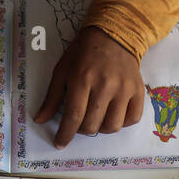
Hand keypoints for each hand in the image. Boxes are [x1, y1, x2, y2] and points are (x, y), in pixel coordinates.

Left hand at [35, 26, 143, 148]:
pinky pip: (132, 119)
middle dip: (81, 130)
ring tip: (96, 118)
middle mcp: (105, 85)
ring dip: (100, 129)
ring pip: (112, 126)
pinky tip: (113, 114)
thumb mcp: (62, 70)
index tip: (59, 144)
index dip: (65, 134)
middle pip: (92, 125)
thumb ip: (52, 97)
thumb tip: (40, 120)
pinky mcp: (138, 91)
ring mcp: (124, 89)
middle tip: (79, 121)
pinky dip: (121, 123)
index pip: (74, 116)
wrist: (114, 35)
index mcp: (82, 79)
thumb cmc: (84, 53)